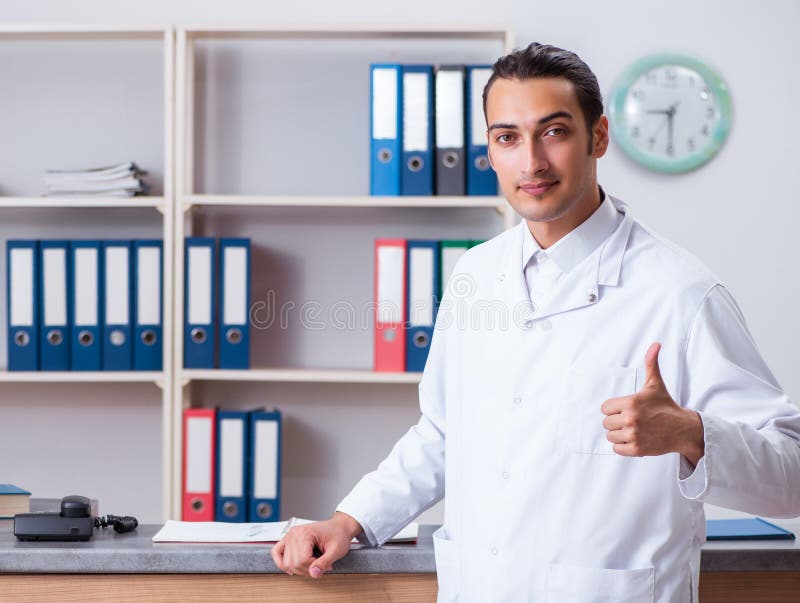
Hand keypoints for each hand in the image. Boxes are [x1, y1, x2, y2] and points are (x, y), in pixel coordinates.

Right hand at [271, 511, 362, 577]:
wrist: (339, 527)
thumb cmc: (338, 535)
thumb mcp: (336, 550)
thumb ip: (324, 563)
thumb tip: (313, 574)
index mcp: (305, 533)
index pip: (302, 560)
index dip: (313, 567)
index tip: (324, 565)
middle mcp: (294, 533)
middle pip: (293, 563)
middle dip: (307, 570)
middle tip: (319, 566)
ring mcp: (290, 536)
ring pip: (286, 563)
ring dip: (298, 569)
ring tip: (311, 565)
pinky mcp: (288, 539)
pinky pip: (276, 552)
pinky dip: (281, 563)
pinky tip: (291, 568)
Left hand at [601, 342, 703, 463]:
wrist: (683, 429)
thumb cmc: (665, 406)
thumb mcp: (655, 384)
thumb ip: (651, 363)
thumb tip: (656, 344)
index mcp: (630, 402)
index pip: (605, 408)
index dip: (614, 409)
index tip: (627, 409)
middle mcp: (630, 419)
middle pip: (606, 423)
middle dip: (617, 422)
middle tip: (632, 420)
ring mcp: (633, 435)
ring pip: (610, 436)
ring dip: (619, 434)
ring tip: (634, 429)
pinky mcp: (636, 449)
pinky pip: (616, 449)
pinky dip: (623, 446)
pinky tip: (635, 439)